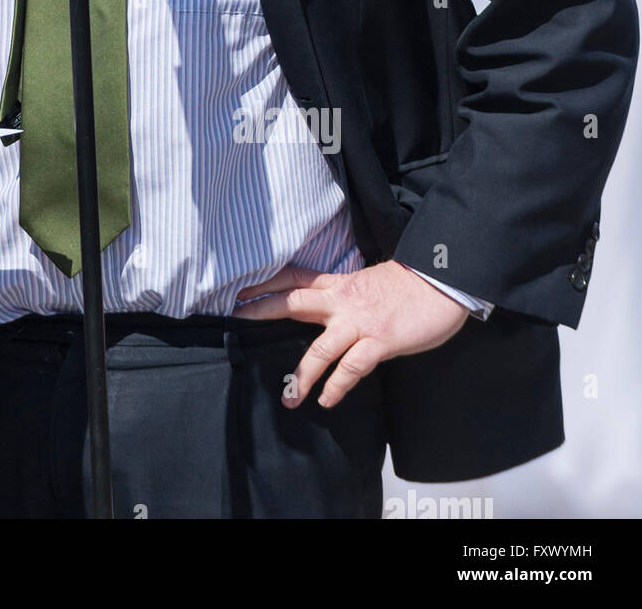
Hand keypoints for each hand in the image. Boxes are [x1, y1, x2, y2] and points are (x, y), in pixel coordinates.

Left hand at [233, 260, 468, 409]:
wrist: (444, 281)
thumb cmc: (410, 285)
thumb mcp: (369, 283)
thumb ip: (346, 295)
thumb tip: (330, 308)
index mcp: (339, 284)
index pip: (294, 278)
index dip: (266, 282)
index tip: (240, 287)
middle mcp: (342, 300)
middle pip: (293, 302)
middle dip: (262, 310)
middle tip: (236, 319)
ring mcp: (359, 321)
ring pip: (319, 348)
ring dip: (301, 375)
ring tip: (289, 397)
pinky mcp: (379, 340)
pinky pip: (351, 367)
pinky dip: (336, 385)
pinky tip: (326, 400)